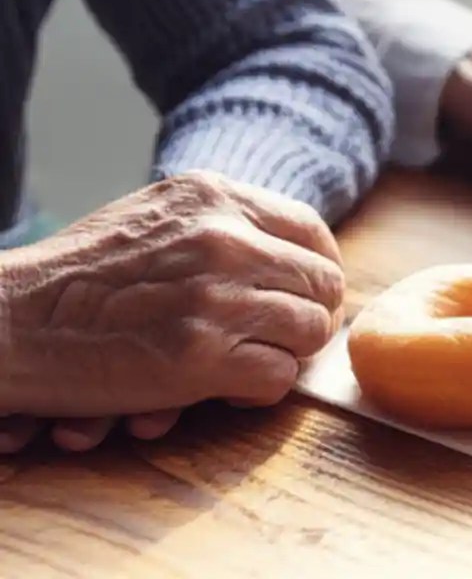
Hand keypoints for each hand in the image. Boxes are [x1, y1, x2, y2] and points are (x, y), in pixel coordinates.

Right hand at [0, 170, 343, 452]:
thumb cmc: (80, 276)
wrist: (9, 320)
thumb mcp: (156, 217)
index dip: (319, 272)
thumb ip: (223, 225)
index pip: (312, 232)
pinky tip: (228, 389)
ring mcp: (217, 297)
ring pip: (310, 332)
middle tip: (282, 340)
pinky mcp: (203, 356)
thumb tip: (292, 255)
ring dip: (286, 355)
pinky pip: (279, 377)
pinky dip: (260, 391)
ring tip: (250, 362)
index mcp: (215, 198)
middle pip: (322, 285)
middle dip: (309, 318)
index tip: (307, 297)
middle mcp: (224, 239)